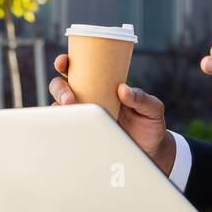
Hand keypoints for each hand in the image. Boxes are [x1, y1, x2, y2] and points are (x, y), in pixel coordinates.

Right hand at [49, 55, 177, 175]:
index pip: (80, 69)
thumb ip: (141, 98)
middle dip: (59, 87)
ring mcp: (86, 116)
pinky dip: (64, 126)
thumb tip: (123, 89)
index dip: (66, 62)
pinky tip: (69, 127)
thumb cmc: (150, 124)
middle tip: (69, 97)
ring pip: (61, 107)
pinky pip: (68, 128)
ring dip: (59, 106)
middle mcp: (91, 97)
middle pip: (62, 86)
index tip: (63, 61)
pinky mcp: (85, 134)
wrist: (152, 150)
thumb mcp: (152, 108)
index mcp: (104, 84)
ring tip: (70, 111)